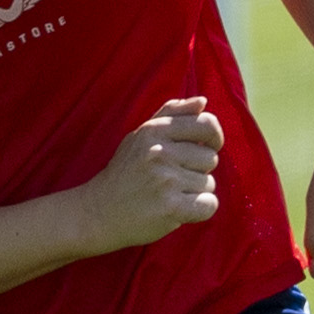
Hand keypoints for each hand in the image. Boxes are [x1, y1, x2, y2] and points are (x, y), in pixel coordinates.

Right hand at [76, 98, 222, 252]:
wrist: (98, 212)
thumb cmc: (125, 173)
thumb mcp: (140, 136)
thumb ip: (171, 114)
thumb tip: (202, 101)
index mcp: (155, 130)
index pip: (207, 123)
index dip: (214, 137)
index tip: (206, 148)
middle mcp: (160, 152)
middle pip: (210, 157)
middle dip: (197, 170)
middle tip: (171, 178)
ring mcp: (166, 179)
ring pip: (209, 183)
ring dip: (195, 192)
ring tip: (168, 194)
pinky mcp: (171, 207)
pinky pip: (209, 204)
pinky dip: (200, 210)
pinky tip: (180, 209)